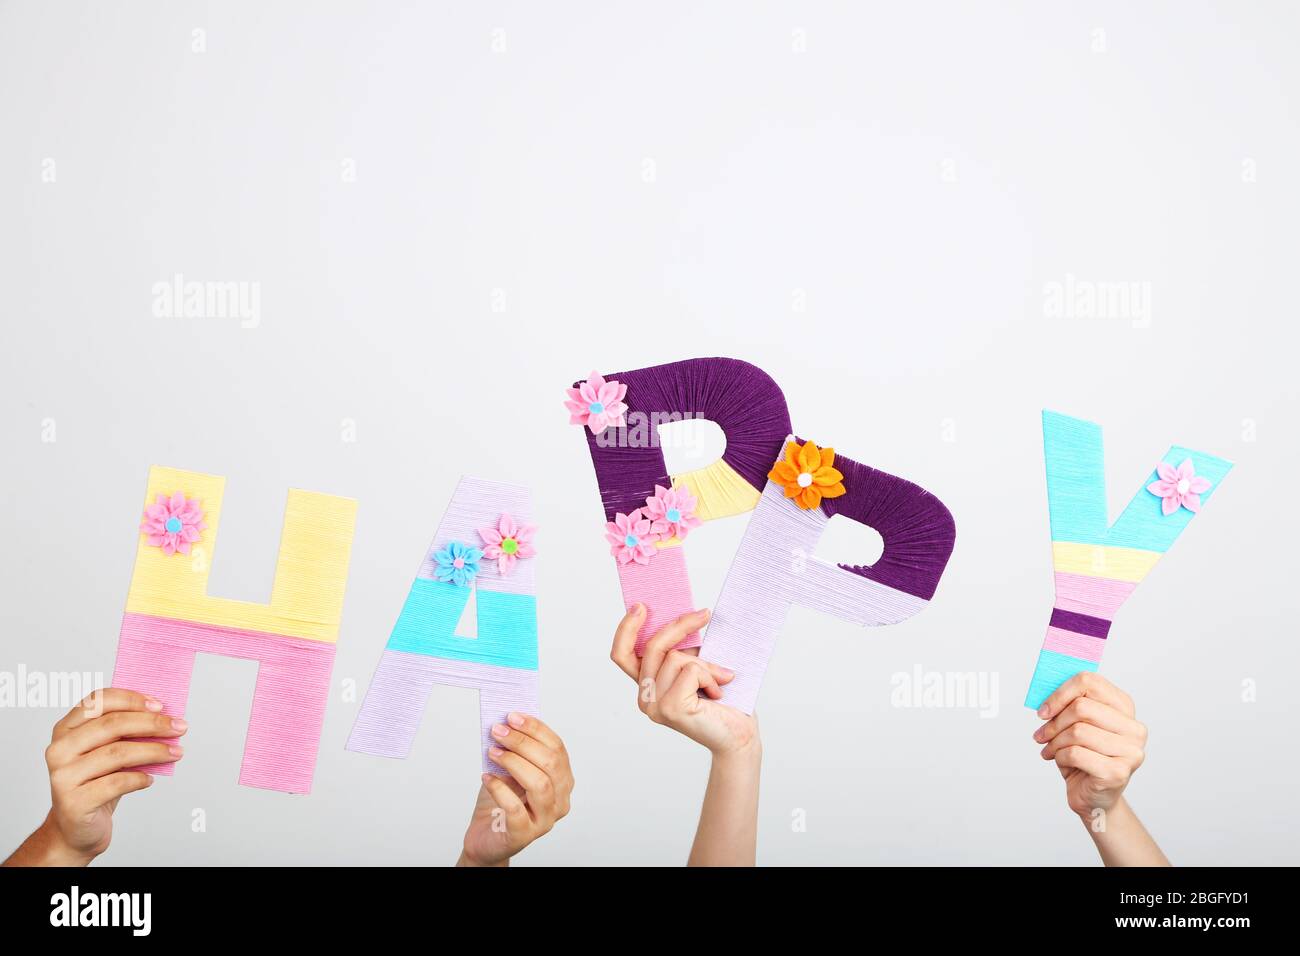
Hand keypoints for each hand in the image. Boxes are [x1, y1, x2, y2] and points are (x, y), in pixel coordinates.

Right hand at [4, 688, 184, 865]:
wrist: (76, 827)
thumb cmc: (97, 781)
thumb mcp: (108, 751)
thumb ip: (126, 732)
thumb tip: (166, 716)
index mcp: (66, 729)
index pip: (98, 701)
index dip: (131, 699)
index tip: (161, 705)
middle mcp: (59, 749)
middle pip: (112, 725)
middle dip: (152, 724)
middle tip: (179, 727)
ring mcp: (63, 776)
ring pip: (117, 753)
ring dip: (154, 751)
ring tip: (176, 752)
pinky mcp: (74, 802)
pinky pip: (117, 783)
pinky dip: (140, 778)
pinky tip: (149, 779)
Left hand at [458, 713, 572, 866]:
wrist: (487, 837)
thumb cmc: (500, 802)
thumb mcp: (510, 771)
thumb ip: (515, 751)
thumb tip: (506, 723)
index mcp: (562, 780)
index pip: (557, 748)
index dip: (536, 729)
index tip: (513, 716)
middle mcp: (560, 799)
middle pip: (550, 763)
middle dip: (522, 742)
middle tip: (498, 731)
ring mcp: (545, 819)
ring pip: (539, 784)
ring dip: (513, 762)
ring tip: (493, 752)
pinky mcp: (525, 835)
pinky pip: (516, 809)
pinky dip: (499, 789)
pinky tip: (487, 777)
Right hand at [610, 604, 758, 757]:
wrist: (738, 735)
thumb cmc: (721, 702)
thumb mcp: (697, 667)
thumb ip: (683, 651)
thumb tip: (685, 617)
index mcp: (647, 685)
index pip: (622, 654)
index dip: (626, 629)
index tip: (641, 607)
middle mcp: (645, 697)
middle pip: (652, 647)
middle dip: (680, 626)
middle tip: (704, 614)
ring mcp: (654, 705)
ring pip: (675, 657)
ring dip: (706, 663)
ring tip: (722, 678)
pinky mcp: (671, 709)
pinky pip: (690, 671)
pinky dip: (710, 676)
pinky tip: (718, 693)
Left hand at [1034, 673, 1146, 818]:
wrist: (1093, 795)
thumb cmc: (1083, 755)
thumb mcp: (1076, 725)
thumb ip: (1068, 705)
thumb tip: (1045, 697)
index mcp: (1124, 707)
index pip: (1090, 682)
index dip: (1060, 693)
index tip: (1043, 710)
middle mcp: (1134, 728)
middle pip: (1082, 707)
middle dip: (1054, 722)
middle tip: (1041, 734)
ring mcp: (1130, 751)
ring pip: (1077, 731)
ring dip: (1055, 742)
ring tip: (1050, 749)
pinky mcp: (1118, 772)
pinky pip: (1075, 754)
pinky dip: (1060, 757)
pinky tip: (1061, 762)